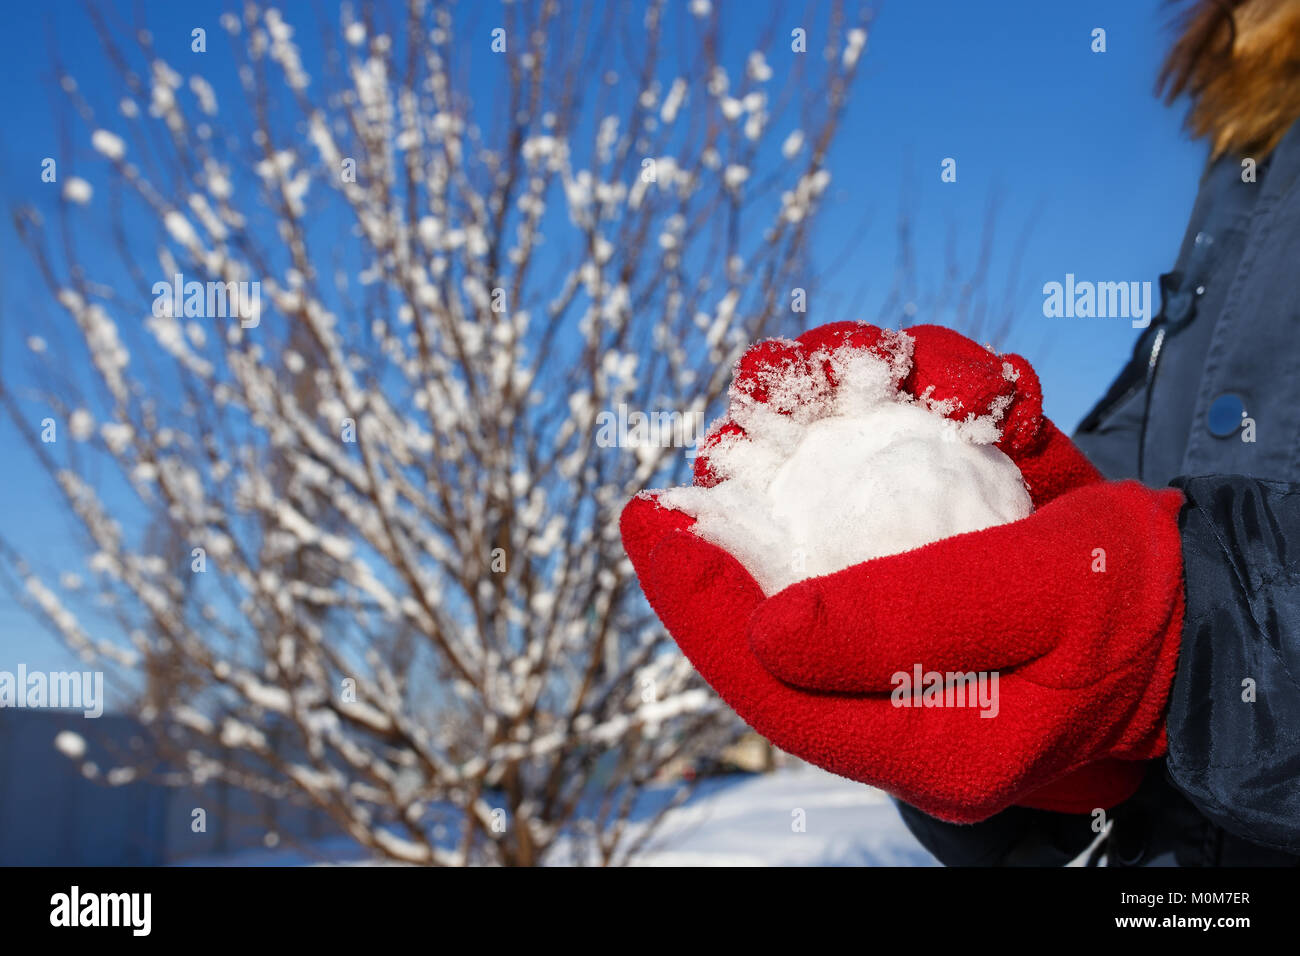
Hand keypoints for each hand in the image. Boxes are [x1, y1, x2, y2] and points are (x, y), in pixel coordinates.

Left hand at [622, 322, 1185, 821]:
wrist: (1209, 599)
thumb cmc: (1144, 611)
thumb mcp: (1049, 607)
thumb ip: (913, 618)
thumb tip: (763, 627)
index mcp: (910, 725)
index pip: (769, 680)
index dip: (693, 601)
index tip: (643, 517)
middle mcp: (894, 668)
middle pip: (780, 584)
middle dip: (748, 483)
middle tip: (743, 405)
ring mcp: (912, 599)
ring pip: (828, 502)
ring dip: (833, 409)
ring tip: (860, 354)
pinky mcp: (938, 535)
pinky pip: (899, 463)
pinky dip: (925, 396)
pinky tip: (970, 382)